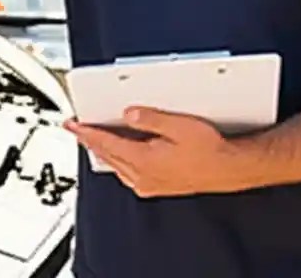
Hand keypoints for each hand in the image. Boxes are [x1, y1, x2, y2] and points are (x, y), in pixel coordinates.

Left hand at [63, 107, 254, 197]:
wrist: (229, 169)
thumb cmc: (210, 150)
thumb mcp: (179, 126)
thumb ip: (150, 118)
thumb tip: (128, 113)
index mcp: (143, 160)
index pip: (104, 143)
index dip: (85, 132)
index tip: (71, 124)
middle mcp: (142, 176)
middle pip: (106, 155)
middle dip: (90, 140)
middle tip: (77, 128)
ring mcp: (148, 184)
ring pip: (116, 165)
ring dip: (103, 151)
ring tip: (93, 138)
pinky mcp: (156, 187)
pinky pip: (127, 173)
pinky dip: (117, 161)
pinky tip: (119, 155)